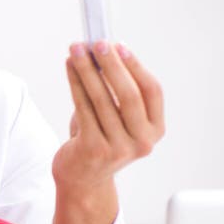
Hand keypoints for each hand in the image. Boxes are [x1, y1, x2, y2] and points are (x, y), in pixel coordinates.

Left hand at [51, 40, 164, 223]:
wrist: (82, 180)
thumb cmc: (99, 141)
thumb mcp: (116, 119)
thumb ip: (115, 93)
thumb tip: (100, 52)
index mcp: (154, 130)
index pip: (151, 91)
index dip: (135, 66)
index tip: (119, 45)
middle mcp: (141, 141)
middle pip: (128, 94)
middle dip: (111, 65)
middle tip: (96, 43)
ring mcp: (118, 148)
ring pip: (101, 99)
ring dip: (87, 70)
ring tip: (76, 50)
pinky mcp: (93, 149)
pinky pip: (83, 108)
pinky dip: (75, 84)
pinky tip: (69, 68)